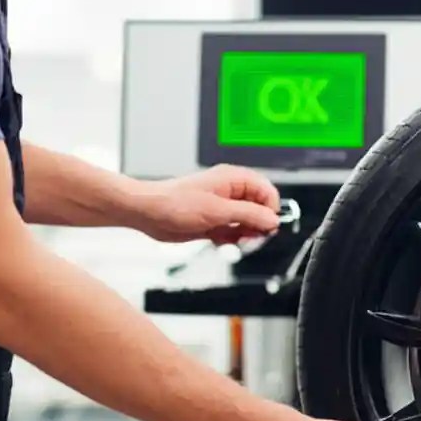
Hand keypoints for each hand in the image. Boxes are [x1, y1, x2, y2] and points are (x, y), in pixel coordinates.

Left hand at [133, 164, 281, 243]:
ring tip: (234, 239)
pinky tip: (222, 241)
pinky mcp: (215, 222)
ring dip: (245, 234)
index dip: (270, 209)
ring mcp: (223, 208)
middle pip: (260, 208)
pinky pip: (234, 233)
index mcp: (233, 179)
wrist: (149, 213)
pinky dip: (232, 240)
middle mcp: (230, 192)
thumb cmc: (174, 203)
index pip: (266, 191)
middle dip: (258, 224)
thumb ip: (248, 215)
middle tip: (250, 236)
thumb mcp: (218, 211)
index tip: (268, 225)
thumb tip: (272, 219)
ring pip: (248, 223)